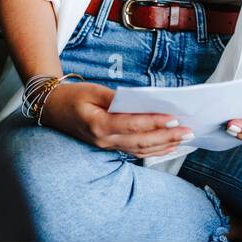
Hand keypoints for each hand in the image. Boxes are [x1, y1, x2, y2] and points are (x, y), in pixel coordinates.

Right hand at [40, 81, 193, 157]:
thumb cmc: (73, 97)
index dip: (154, 122)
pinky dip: (154, 150)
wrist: (53, 110)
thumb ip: (116, 97)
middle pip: (140, 142)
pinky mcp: (110, 148)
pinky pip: (135, 151)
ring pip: (140, 150)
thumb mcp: (93, 90)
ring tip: (184, 139)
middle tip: (188, 130)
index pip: (132, 125)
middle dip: (166, 137)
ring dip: (164, 145)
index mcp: (98, 124)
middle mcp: (104, 140)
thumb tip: (141, 101)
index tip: (173, 117)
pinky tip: (168, 146)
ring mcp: (107, 147)